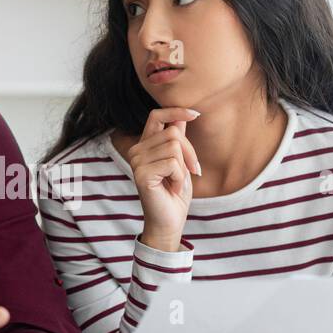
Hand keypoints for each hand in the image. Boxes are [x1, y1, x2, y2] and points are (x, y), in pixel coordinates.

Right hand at [128, 108, 201, 251]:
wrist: (168, 221)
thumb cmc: (174, 193)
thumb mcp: (180, 161)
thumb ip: (177, 139)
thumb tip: (183, 116)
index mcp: (144, 145)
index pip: (156, 116)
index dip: (176, 111)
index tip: (196, 114)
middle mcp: (136, 150)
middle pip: (174, 133)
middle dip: (189, 153)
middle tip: (191, 172)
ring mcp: (136, 162)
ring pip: (174, 147)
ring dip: (184, 168)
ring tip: (176, 182)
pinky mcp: (141, 174)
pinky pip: (172, 163)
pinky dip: (179, 177)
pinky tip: (172, 188)